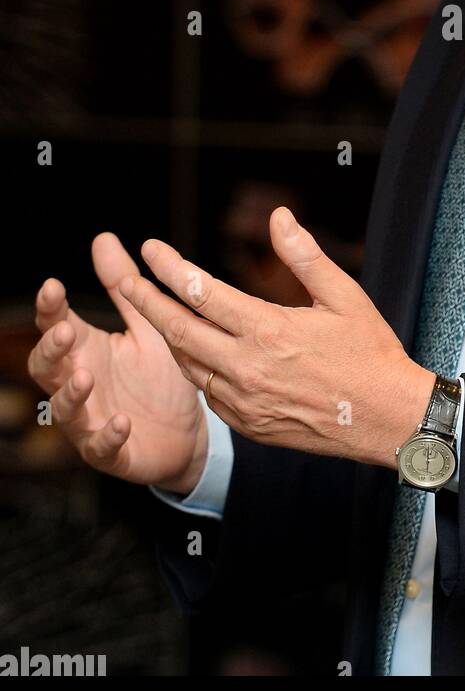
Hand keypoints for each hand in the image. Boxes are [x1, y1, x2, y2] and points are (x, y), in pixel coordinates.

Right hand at [27, 234, 207, 492]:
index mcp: (86, 351)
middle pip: (48, 368)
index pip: (56, 326)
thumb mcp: (145, 326)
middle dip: (52, 350)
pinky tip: (119, 422)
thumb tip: (103, 238)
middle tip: (66, 331)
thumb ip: (124, 287)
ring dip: (72, 394)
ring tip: (84, 375)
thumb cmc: (159, 376)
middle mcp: (81, 385)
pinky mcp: (113, 453)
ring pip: (66, 411)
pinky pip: (101, 448)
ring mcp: (91, 421)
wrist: (190, 431)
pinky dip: (107, 436)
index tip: (53, 286)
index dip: (50, 308)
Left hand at [119, 207, 435, 468]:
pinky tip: (196, 354)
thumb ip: (304, 256)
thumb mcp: (344, 295)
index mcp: (268, 331)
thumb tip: (279, 217)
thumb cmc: (370, 353)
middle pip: (178, 330)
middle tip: (124, 280)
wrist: (388, 419)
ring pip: (187, 364)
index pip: (201, 293)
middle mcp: (247, 368)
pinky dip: (195, 369)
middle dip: (145, 301)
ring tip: (153, 312)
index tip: (151, 249)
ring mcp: (245, 402)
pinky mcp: (250, 426)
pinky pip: (208, 394)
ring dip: (167, 337)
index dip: (170, 268)